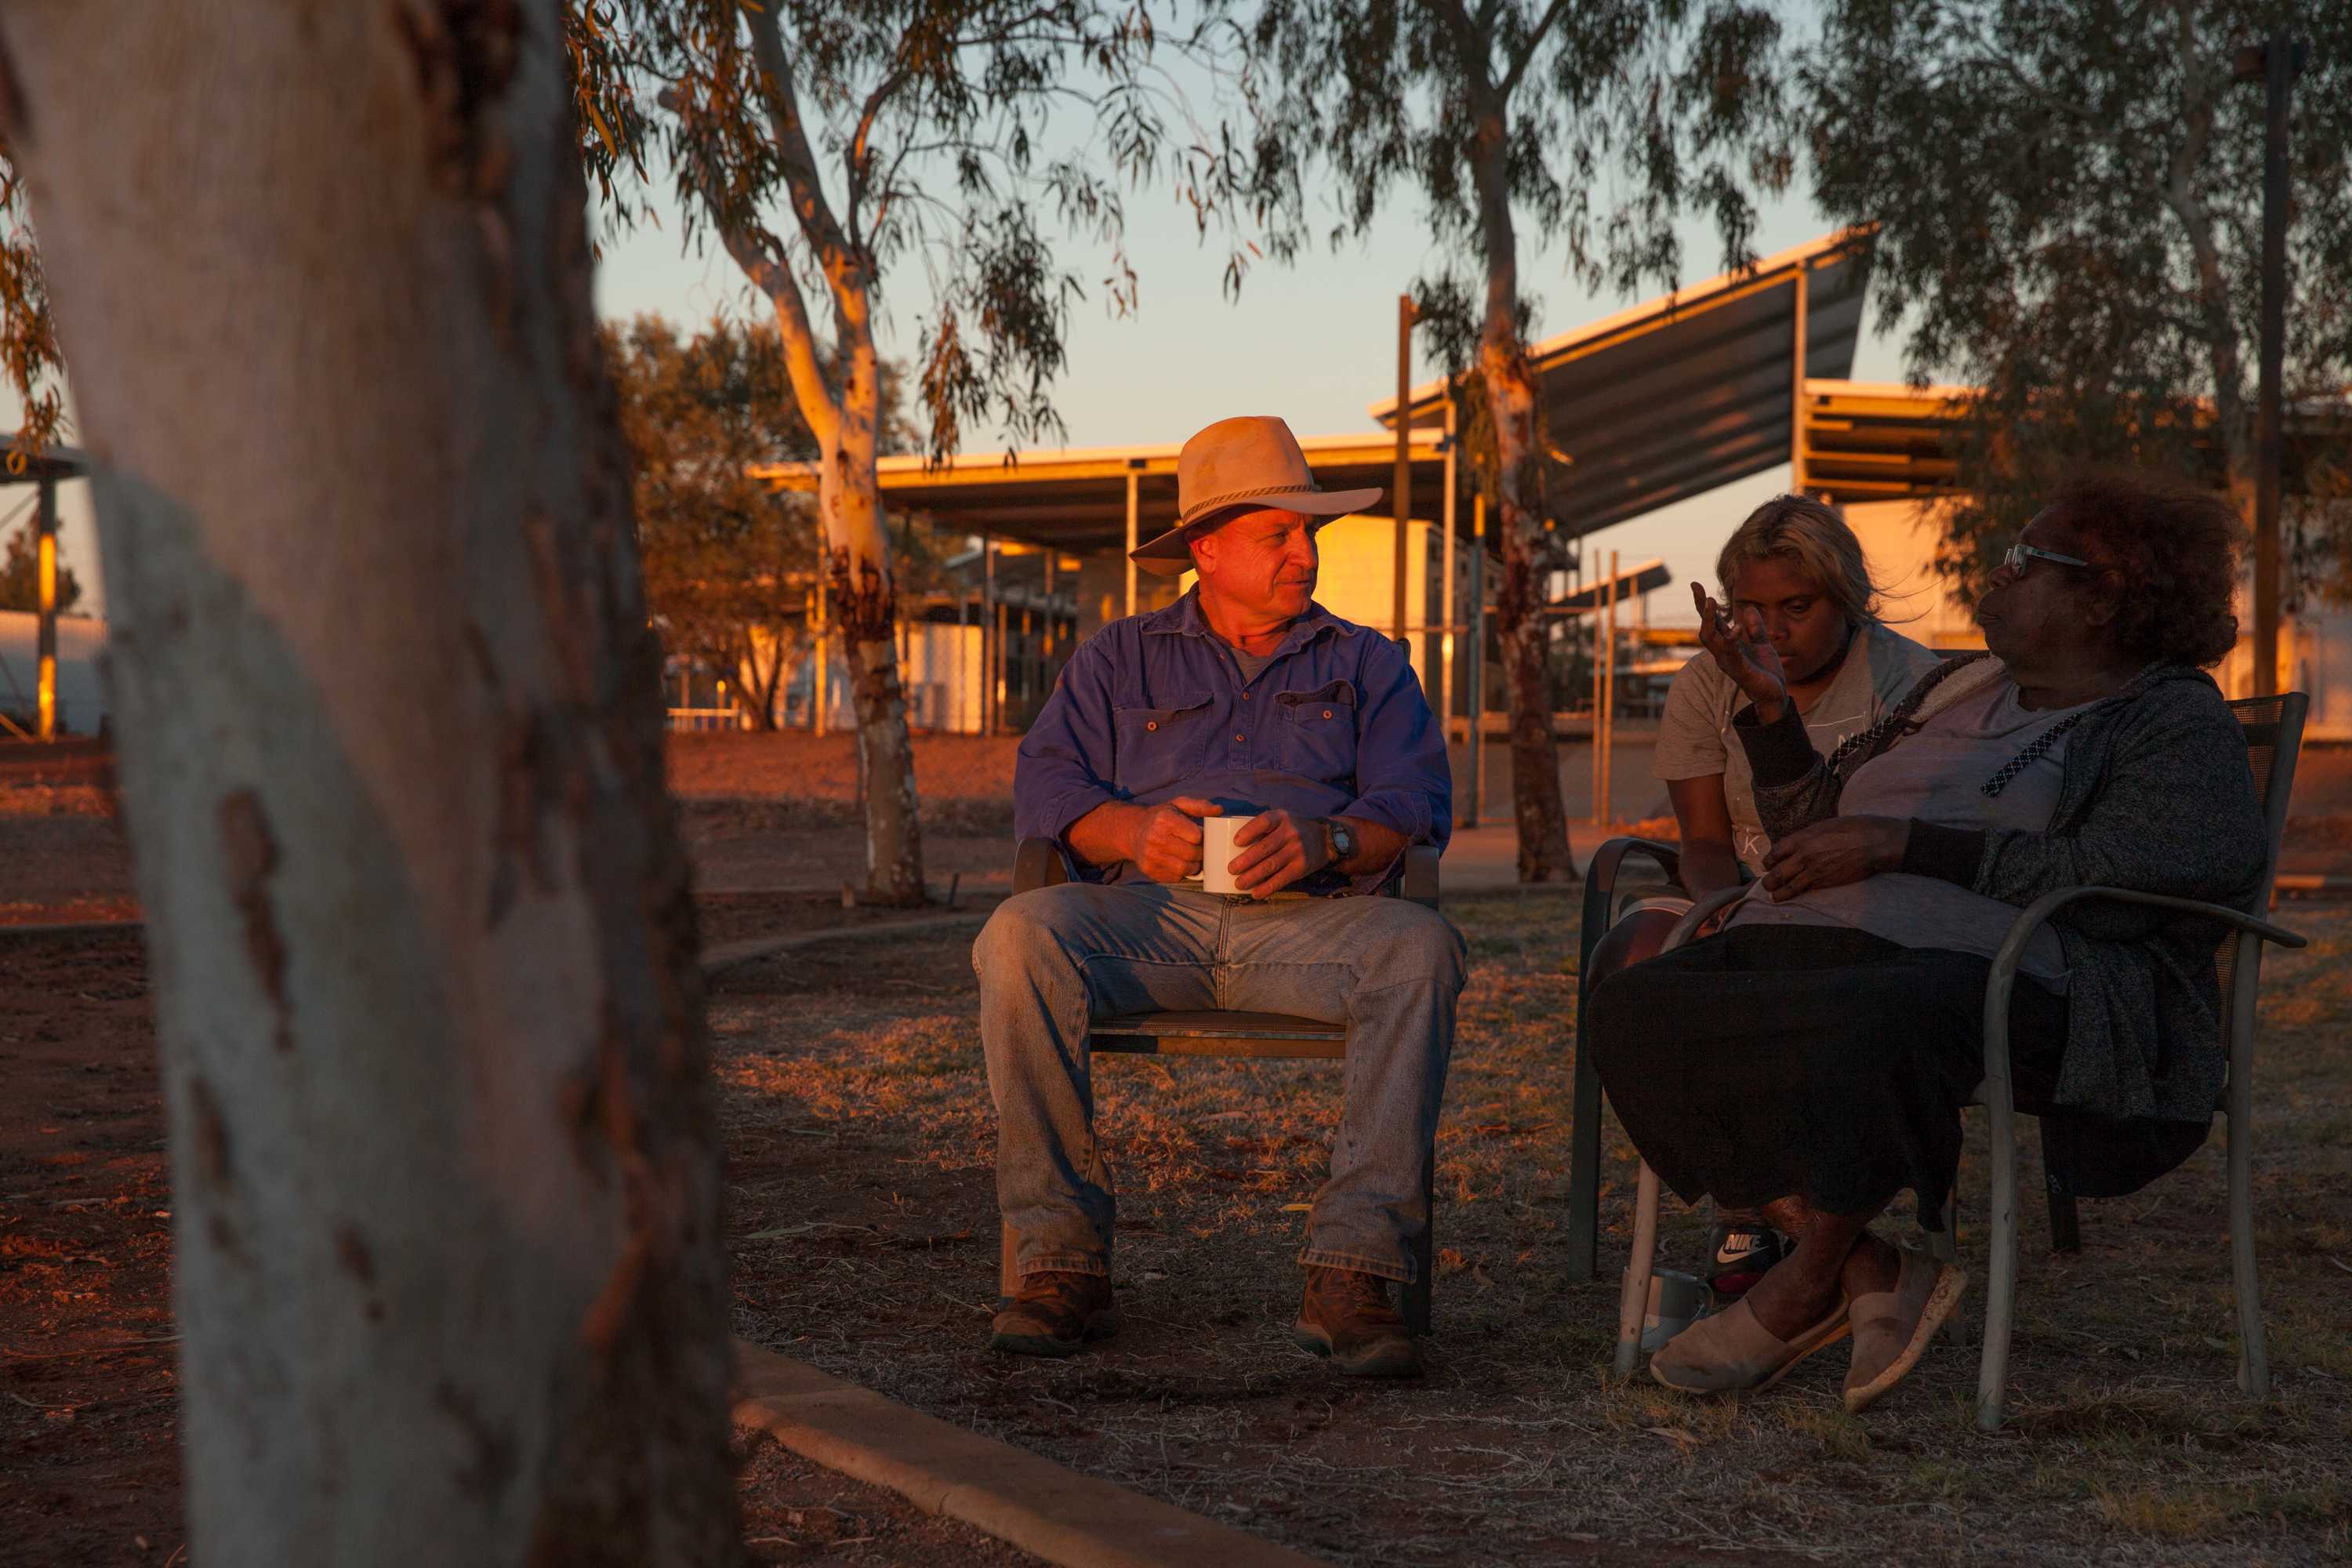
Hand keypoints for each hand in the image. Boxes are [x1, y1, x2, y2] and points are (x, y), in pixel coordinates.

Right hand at [1130, 796, 1221, 882]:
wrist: (1132, 831)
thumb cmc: (1160, 818)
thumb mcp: (1178, 805)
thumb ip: (1199, 806)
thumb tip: (1219, 810)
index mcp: (1164, 819)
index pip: (1196, 836)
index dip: (1202, 837)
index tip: (1199, 836)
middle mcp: (1155, 838)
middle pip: (1192, 853)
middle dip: (1200, 852)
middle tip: (1198, 849)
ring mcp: (1150, 856)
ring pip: (1185, 869)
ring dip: (1193, 865)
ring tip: (1191, 857)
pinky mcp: (1149, 870)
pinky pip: (1175, 877)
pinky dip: (1182, 873)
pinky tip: (1178, 863)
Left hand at [1227, 809, 1330, 897]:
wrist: (1324, 840)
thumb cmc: (1292, 830)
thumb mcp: (1281, 820)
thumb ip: (1263, 828)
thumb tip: (1232, 846)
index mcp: (1281, 818)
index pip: (1264, 822)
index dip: (1249, 832)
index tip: (1236, 842)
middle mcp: (1290, 833)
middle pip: (1264, 848)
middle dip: (1246, 860)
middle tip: (1231, 869)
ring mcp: (1297, 850)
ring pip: (1271, 865)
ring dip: (1252, 876)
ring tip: (1238, 883)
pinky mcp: (1301, 867)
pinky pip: (1281, 879)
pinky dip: (1267, 888)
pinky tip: (1255, 893)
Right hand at [1692, 582, 1788, 720]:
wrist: (1774, 694)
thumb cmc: (1765, 671)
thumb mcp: (1761, 643)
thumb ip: (1754, 628)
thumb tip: (1748, 608)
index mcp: (1727, 644)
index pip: (1711, 621)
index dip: (1702, 604)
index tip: (1695, 584)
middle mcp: (1722, 652)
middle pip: (1705, 629)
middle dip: (1702, 610)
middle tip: (1701, 592)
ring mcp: (1728, 662)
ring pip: (1711, 640)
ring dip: (1709, 620)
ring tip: (1710, 602)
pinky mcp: (1739, 671)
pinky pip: (1731, 653)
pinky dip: (1732, 640)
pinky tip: (1735, 629)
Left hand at [1760, 816, 1909, 900]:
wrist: (1872, 844)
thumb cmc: (1851, 829)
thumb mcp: (1824, 826)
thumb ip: (1807, 837)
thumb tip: (1796, 844)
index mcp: (1802, 839)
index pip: (1775, 852)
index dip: (1768, 860)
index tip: (1766, 865)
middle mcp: (1803, 856)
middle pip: (1777, 873)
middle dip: (1769, 881)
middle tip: (1766, 884)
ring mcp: (1813, 871)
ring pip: (1788, 887)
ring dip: (1778, 893)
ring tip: (1773, 897)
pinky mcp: (1824, 883)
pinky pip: (1805, 890)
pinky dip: (1795, 894)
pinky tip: (1791, 897)